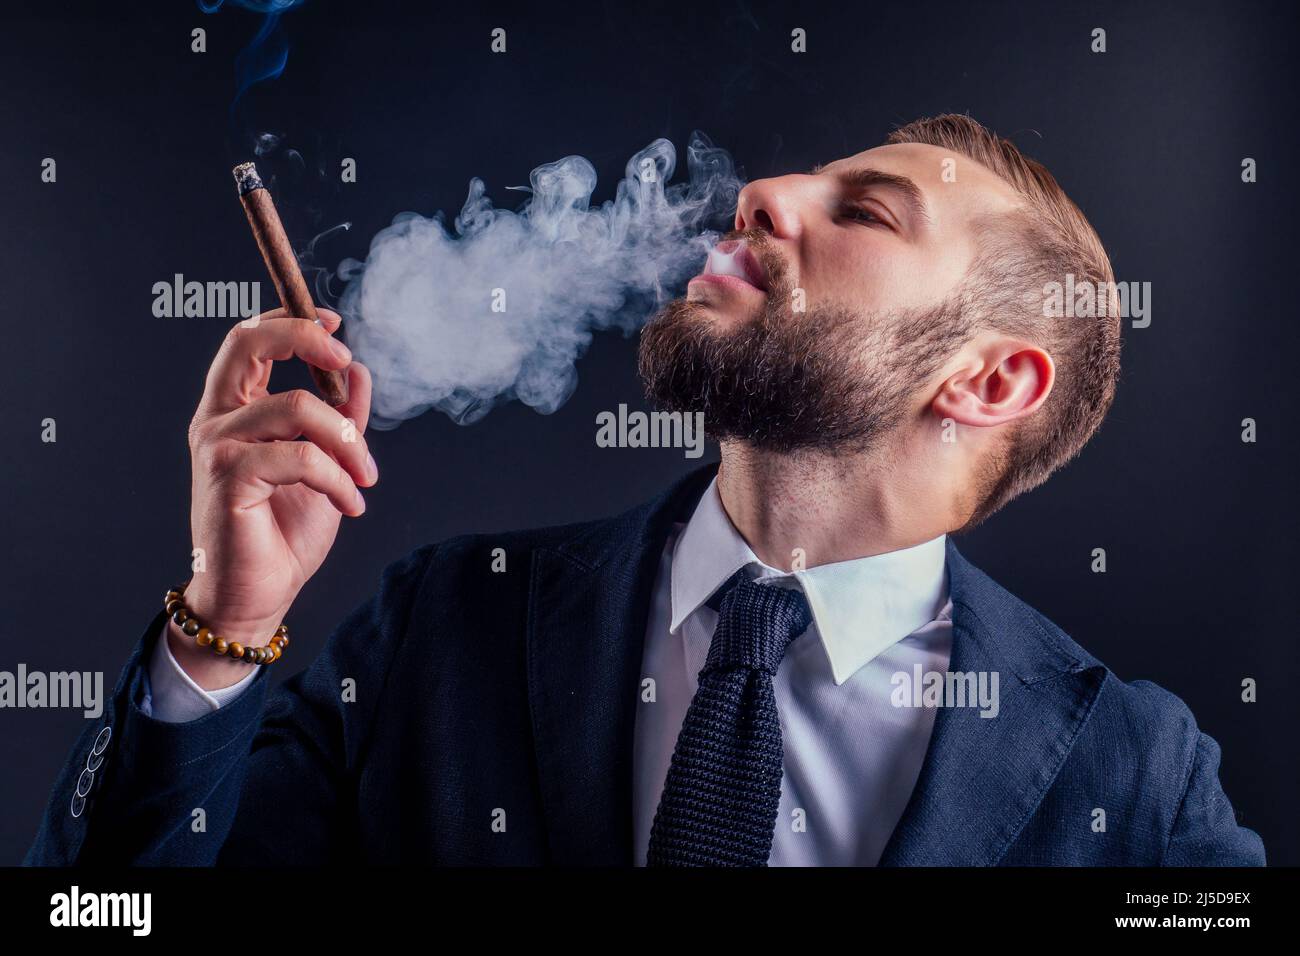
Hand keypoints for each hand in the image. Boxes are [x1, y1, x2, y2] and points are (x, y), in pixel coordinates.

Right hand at [169, 308, 376, 689]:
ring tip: (366, 479)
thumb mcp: (327, 464)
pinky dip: (338, 480)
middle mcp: (216, 420)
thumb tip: (359, 372)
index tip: (335, 323)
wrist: (259, 595)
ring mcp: (216, 447)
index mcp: (234, 410)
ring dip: (348, 442)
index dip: (291, 321)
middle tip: (345, 359)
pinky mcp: (228, 479)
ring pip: (298, 407)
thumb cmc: (284, 532)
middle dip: (304, 338)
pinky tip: (352, 505)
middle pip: (248, 344)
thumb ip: (340, 419)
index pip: (247, 340)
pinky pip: (301, 458)